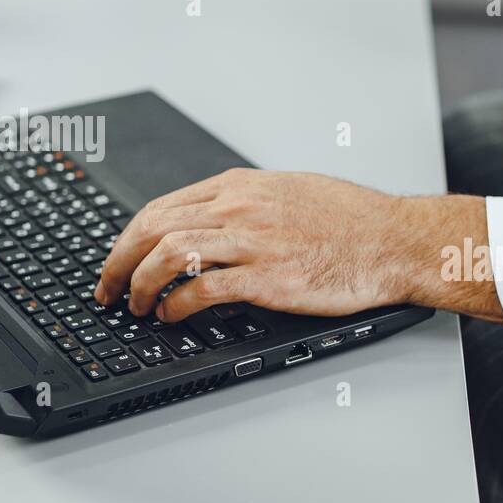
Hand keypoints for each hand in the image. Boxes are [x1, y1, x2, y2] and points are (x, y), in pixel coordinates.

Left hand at [94, 168, 502, 323]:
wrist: (394, 240)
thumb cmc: (354, 222)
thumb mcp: (292, 193)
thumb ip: (247, 205)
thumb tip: (212, 225)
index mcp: (242, 187)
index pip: (162, 207)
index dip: (129, 238)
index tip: (118, 261)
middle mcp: (240, 208)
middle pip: (153, 228)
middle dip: (119, 262)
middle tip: (108, 290)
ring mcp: (253, 241)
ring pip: (168, 254)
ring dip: (141, 285)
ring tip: (137, 307)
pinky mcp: (268, 276)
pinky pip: (202, 288)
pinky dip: (176, 304)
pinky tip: (172, 315)